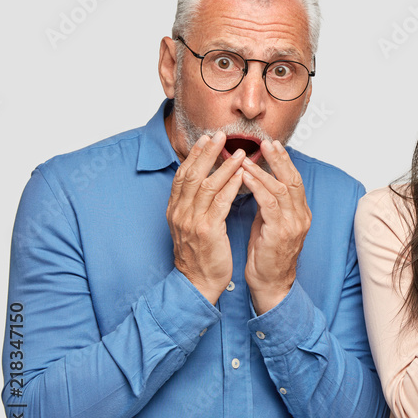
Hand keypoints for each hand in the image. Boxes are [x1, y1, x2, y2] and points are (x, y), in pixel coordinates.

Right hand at [167, 131, 245, 303]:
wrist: (198, 282)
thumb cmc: (200, 254)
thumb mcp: (191, 226)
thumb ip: (195, 205)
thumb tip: (204, 182)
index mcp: (175, 210)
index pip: (182, 176)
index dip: (194, 156)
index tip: (205, 139)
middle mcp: (180, 212)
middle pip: (191, 174)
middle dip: (206, 153)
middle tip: (219, 135)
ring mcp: (192, 221)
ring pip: (206, 185)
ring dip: (224, 166)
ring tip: (238, 152)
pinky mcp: (207, 231)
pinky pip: (220, 203)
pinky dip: (231, 186)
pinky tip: (242, 175)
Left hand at [241, 140, 311, 314]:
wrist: (270, 284)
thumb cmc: (266, 256)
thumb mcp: (268, 224)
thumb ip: (267, 205)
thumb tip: (257, 184)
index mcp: (299, 213)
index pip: (294, 181)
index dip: (284, 162)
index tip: (273, 146)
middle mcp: (300, 216)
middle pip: (292, 179)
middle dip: (279, 159)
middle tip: (267, 142)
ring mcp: (293, 224)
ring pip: (281, 188)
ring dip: (263, 170)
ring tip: (246, 157)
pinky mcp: (280, 232)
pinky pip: (269, 203)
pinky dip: (257, 186)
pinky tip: (245, 176)